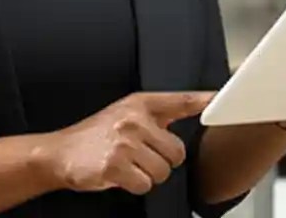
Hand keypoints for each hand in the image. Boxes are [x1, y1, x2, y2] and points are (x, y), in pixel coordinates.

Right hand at [39, 91, 213, 194]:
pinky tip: (120, 175)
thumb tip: (198, 109)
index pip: (181, 101)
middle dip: (162, 161)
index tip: (224, 99)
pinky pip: (145, 185)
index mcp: (141, 104)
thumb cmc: (97, 135)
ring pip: (163, 172)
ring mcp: (124, 142)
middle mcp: (134, 119)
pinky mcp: (115, 165)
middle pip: (177, 152)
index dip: (206, 101)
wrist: (60, 152)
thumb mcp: (127, 113)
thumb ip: (160, 115)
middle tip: (141, 157)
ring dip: (148, 175)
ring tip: (129, 165)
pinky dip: (134, 186)